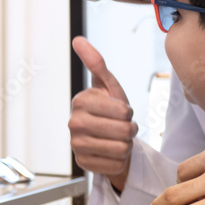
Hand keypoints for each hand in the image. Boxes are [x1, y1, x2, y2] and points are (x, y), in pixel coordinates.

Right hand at [70, 36, 137, 190]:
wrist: (107, 139)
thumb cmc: (110, 110)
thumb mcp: (109, 86)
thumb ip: (96, 63)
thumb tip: (77, 39)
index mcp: (81, 101)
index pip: (123, 111)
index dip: (129, 112)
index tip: (120, 111)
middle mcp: (74, 123)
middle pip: (123, 131)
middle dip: (130, 130)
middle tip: (123, 127)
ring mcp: (76, 146)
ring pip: (121, 149)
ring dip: (126, 145)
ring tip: (118, 139)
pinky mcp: (82, 165)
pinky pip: (116, 165)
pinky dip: (120, 160)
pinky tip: (110, 153)